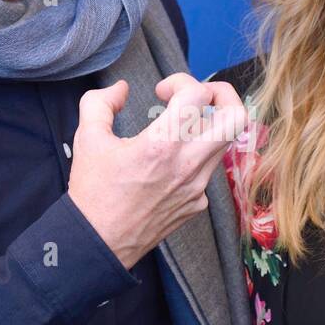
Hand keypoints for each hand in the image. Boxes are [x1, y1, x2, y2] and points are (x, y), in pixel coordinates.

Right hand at [67, 72, 246, 270]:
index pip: (198, 95)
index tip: (161, 93)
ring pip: (225, 143)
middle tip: (200, 98)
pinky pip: (208, 170)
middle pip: (237, 117)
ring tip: (178, 129)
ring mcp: (197, 187)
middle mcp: (188, 165)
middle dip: (223, 95)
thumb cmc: (92, 192)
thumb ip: (101, 102)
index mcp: (162, 145)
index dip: (181, 82)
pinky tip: (169, 162)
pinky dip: (195, 156)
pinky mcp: (197, 203)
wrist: (98, 243)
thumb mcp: (87, 139)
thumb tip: (121, 89)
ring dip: (207, 126)